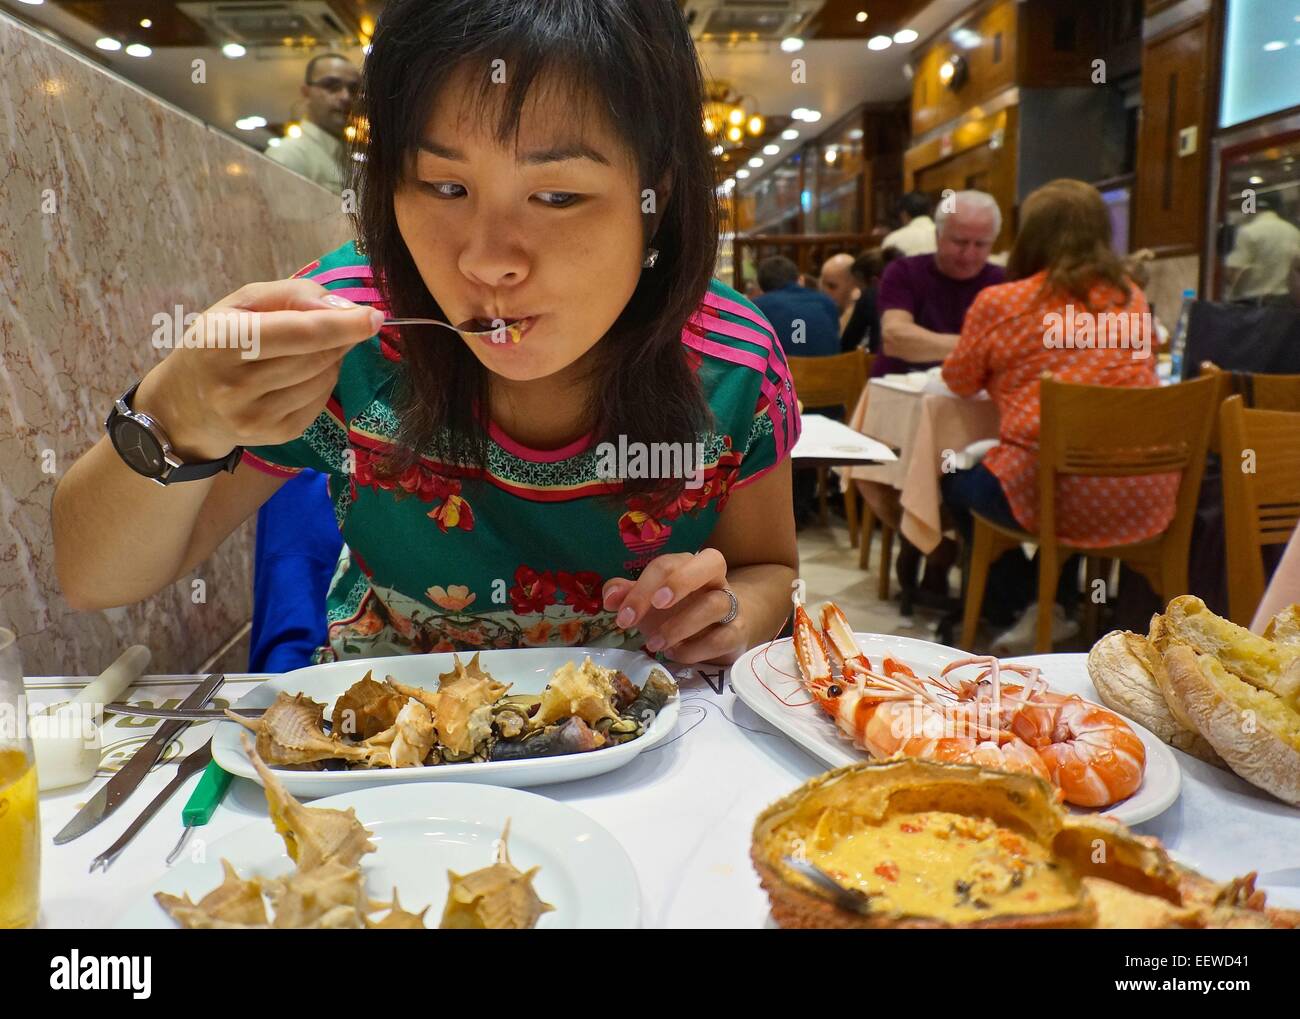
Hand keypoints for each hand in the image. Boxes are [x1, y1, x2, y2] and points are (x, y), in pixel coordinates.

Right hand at [133, 278, 383, 460]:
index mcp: (222, 341)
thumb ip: (291, 295)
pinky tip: (302, 375)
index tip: (375, 317)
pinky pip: (320, 401)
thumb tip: (344, 309)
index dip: (342, 325)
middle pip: (317, 357)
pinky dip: (323, 382)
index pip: (298, 333)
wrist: (186, 405)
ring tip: (309, 351)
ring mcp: (255, 417)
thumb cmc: (218, 343)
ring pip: (323, 379)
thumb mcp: (240, 304)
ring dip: (331, 360)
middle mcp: (235, 385)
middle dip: (340, 337)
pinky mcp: (274, 437)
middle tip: (341, 326)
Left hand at [602, 549, 741, 663]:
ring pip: (715, 604)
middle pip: (711, 561)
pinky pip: (723, 637)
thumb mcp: (651, 602)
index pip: (668, 564)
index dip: (643, 588)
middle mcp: (714, 578)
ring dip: (681, 625)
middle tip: (656, 606)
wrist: (720, 632)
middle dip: (680, 582)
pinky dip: (696, 649)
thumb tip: (609, 598)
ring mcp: (731, 605)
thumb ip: (629, 595)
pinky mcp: (738, 632)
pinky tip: (675, 654)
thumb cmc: (681, 610)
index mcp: (690, 565)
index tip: (623, 617)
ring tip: (655, 645)